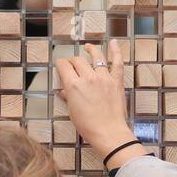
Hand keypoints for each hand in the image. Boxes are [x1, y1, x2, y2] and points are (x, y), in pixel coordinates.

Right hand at [54, 44, 145, 167]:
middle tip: (72, 64)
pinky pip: (116, 62)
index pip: (64, 67)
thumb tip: (63, 91)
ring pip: (96, 56)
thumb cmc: (89, 127)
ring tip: (88, 46)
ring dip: (91, 50)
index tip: (60, 65)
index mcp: (74, 86)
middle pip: (78, 60)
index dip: (60, 64)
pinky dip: (115, 51)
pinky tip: (112, 43)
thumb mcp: (72, 112)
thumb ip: (68, 97)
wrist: (109, 133)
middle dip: (73, 60)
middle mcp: (88, 78)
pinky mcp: (116, 81)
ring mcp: (104, 78)